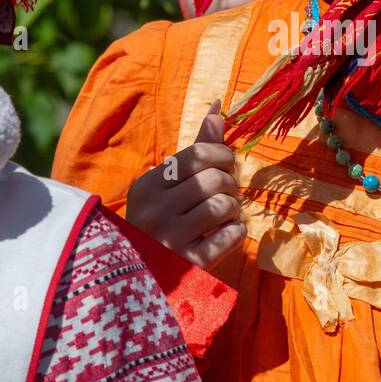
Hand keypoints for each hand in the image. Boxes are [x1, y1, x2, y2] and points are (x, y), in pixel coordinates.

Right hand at [125, 99, 245, 268]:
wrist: (144, 274)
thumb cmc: (162, 220)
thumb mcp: (168, 185)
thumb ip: (196, 148)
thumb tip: (218, 108)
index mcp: (147, 185)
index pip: (199, 154)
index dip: (222, 156)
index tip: (225, 165)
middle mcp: (154, 210)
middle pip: (214, 179)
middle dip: (230, 183)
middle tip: (226, 192)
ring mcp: (170, 239)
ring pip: (224, 206)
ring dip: (233, 209)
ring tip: (224, 215)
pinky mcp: (189, 265)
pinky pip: (230, 237)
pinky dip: (236, 233)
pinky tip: (225, 235)